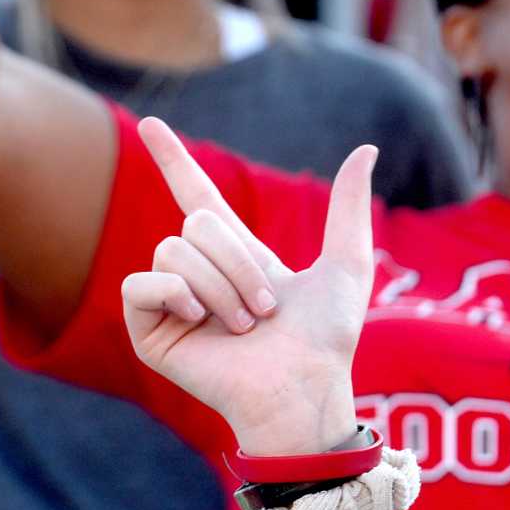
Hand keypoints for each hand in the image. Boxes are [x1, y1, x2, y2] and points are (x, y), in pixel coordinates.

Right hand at [122, 118, 377, 455]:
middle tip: (265, 308)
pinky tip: (200, 321)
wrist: (305, 385)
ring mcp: (171, 300)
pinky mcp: (149, 330)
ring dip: (220, 287)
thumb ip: (349, 205)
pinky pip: (143, 283)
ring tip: (245, 326)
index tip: (152, 123)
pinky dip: (178, 295)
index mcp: (234, 253)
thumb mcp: (345, 263)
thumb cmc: (327, 339)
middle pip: (197, 222)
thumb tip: (367, 148)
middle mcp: (198, 271)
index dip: (173, 158)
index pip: (196, 192)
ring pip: (175, 250)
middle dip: (239, 262)